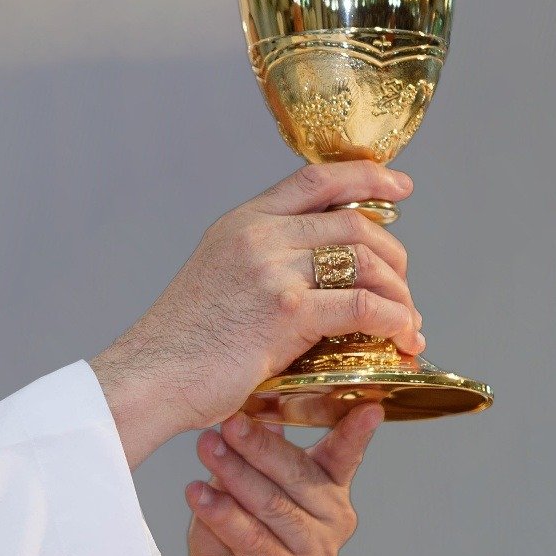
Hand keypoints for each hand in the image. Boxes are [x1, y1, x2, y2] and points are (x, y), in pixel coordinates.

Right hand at [91, 162, 423, 467]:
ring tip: (407, 323)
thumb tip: (323, 276)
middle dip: (394, 257)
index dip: (367, 177)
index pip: (315, 178)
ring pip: (365, 262)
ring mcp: (273, 269)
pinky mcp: (287, 311)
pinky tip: (404, 339)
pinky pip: (364, 307)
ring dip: (399, 294)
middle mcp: (259, 235)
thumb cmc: (185, 345)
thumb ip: (265, 263)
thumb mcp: (220, 278)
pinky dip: (395, 322)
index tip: (401, 187)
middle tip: (404, 291)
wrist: (148, 378)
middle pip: (353, 224)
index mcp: (243, 221)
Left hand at [185, 404, 382, 555]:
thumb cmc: (243, 545)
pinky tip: (197, 494)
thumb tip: (260, 416)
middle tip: (229, 422)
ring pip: (272, 503)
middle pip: (297, 474)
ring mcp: (315, 551)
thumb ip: (257, 462)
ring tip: (205, 448)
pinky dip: (221, 514)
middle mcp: (333, 518)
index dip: (357, 431)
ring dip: (234, 474)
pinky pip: (251, 538)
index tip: (370, 406)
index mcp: (330, 490)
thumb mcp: (248, 494)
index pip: (346, 454)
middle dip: (260, 444)